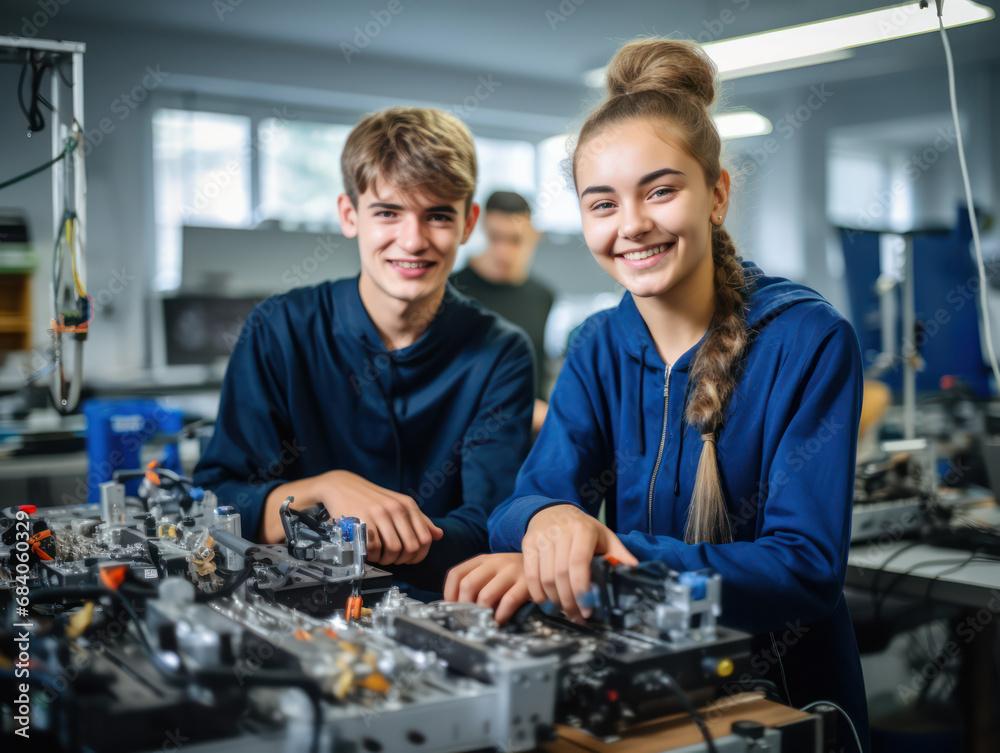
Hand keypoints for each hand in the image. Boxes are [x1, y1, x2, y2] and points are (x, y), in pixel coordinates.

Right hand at [312, 470, 442, 565]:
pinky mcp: (361, 520)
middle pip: (411, 547)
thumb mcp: (398, 504)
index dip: (420, 554)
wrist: (342, 486)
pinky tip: (370, 552)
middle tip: (394, 559)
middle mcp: (395, 508)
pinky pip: (374, 549)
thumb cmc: (372, 499)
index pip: (425, 538)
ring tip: (381, 555)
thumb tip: (439, 535)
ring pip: (394, 549)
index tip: (409, 558)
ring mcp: (378, 514)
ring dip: (388, 559)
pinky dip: (373, 556)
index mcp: (407, 504)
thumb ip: (419, 520)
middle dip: (403, 559)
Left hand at [444, 553, 530, 623]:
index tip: (452, 609)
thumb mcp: (492, 572)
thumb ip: (475, 582)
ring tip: (485, 622)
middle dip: (464, 606)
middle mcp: (494, 562)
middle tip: (468, 619)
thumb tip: (456, 608)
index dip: (449, 594)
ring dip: (483, 613)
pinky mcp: (526, 583)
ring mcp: (511, 571)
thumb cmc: (511, 575)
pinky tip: (500, 620)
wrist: (543, 563)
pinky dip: (501, 615)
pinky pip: (508, 601)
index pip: (456, 574)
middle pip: (468, 584)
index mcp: (482, 560)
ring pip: (486, 595)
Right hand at [522, 504, 636, 621]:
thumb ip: (618, 553)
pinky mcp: (527, 543)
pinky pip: (530, 573)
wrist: (553, 511)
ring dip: (554, 599)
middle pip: (560, 574)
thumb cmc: (583, 528)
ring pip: (544, 576)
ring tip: (564, 611)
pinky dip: (537, 592)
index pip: (578, 563)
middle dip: (568, 601)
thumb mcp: (604, 535)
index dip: (581, 589)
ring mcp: (542, 538)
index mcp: (582, 530)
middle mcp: (560, 532)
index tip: (587, 610)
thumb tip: (636, 569)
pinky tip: (546, 602)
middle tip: (576, 617)